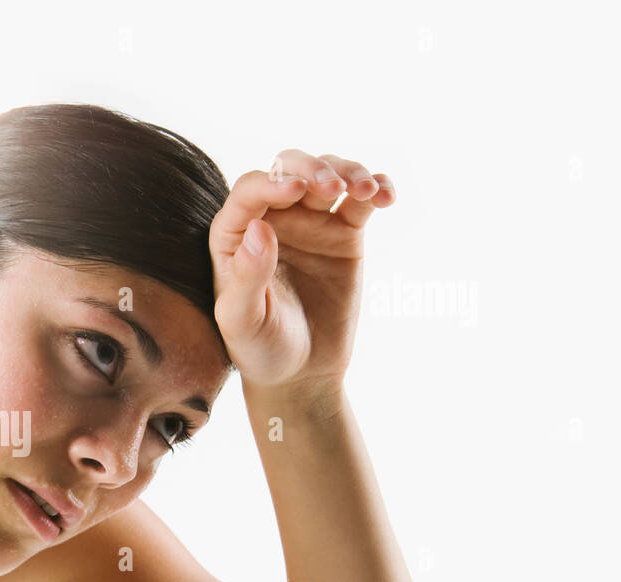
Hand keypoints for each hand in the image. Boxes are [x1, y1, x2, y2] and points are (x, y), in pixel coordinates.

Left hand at [208, 149, 395, 391]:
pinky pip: (360, 201)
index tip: (296, 191)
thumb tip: (259, 228)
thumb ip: (245, 277)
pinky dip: (376, 188)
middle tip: (333, 187)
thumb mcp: (242, 321)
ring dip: (348, 171)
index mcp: (234, 236)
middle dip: (312, 168)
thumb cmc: (259, 349)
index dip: (271, 184)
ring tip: (367, 192)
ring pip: (328, 175)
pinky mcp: (343, 234)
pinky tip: (385, 196)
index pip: (249, 192)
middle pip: (288, 170)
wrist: (300, 373)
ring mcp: (309, 223)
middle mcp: (270, 220)